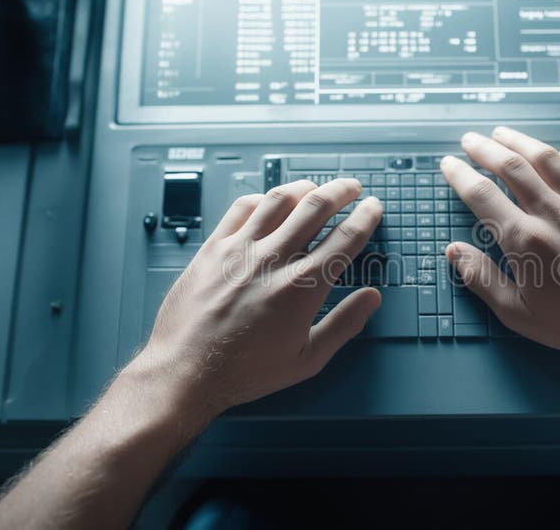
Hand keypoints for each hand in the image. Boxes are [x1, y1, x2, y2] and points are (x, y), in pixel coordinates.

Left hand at [130, 179, 382, 420]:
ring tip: (316, 187)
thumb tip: (372, 298)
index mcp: (301, 289)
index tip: (373, 207)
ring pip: (279, 199)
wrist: (185, 371)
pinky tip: (271, 202)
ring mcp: (240, 250)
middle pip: (316, 207)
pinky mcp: (213, 248)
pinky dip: (263, 198)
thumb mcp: (306, 360)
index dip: (366, 217)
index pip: (345, 239)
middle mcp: (272, 261)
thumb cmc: (244, 371)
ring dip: (305, 187)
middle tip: (352, 187)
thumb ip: (344, 325)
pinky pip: (241, 208)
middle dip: (341, 191)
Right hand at [441, 128, 559, 366]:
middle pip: (512, 166)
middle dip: (485, 148)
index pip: (482, 195)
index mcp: (524, 240)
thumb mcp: (516, 313)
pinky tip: (557, 154)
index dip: (460, 175)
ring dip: (520, 141)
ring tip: (503, 133)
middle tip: (470, 139)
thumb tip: (454, 252)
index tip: (449, 164)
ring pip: (547, 158)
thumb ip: (481, 279)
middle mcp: (551, 214)